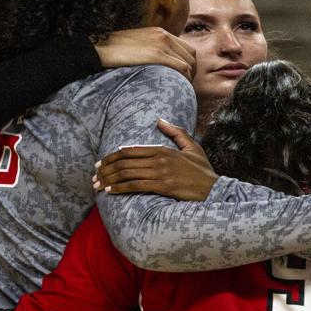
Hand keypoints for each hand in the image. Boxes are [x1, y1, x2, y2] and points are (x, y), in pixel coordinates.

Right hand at [95, 26, 195, 79]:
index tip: (185, 77)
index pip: (186, 48)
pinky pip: (182, 68)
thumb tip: (160, 66)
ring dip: (189, 78)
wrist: (99, 49)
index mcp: (160, 32)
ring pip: (189, 63)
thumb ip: (151, 50)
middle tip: (186, 85)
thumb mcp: (137, 45)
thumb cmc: (114, 52)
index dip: (189, 64)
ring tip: (182, 88)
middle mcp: (164, 36)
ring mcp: (162, 44)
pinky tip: (179, 87)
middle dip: (192, 72)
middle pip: (191, 56)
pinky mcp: (157, 55)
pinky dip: (184, 79)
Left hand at [95, 119, 217, 199]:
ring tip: (98, 184)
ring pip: (127, 173)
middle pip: (125, 161)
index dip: (113, 156)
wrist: (216, 190)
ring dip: (109, 178)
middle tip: (94, 175)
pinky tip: (111, 190)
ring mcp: (161, 173)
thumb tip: (160, 120)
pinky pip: (136, 185)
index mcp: (163, 149)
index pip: (131, 150)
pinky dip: (120, 187)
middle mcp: (160, 159)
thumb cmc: (204, 171)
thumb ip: (176, 132)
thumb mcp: (192, 147)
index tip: (102, 162)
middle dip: (106, 168)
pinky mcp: (163, 186)